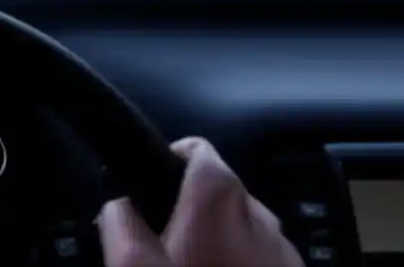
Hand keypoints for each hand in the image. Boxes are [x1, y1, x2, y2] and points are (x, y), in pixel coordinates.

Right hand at [98, 137, 303, 266]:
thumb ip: (119, 222)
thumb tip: (118, 204)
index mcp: (220, 199)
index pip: (194, 149)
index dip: (164, 163)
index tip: (147, 195)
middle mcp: (261, 216)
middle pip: (215, 196)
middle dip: (186, 217)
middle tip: (159, 256)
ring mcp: (285, 254)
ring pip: (239, 233)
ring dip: (214, 248)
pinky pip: (258, 263)